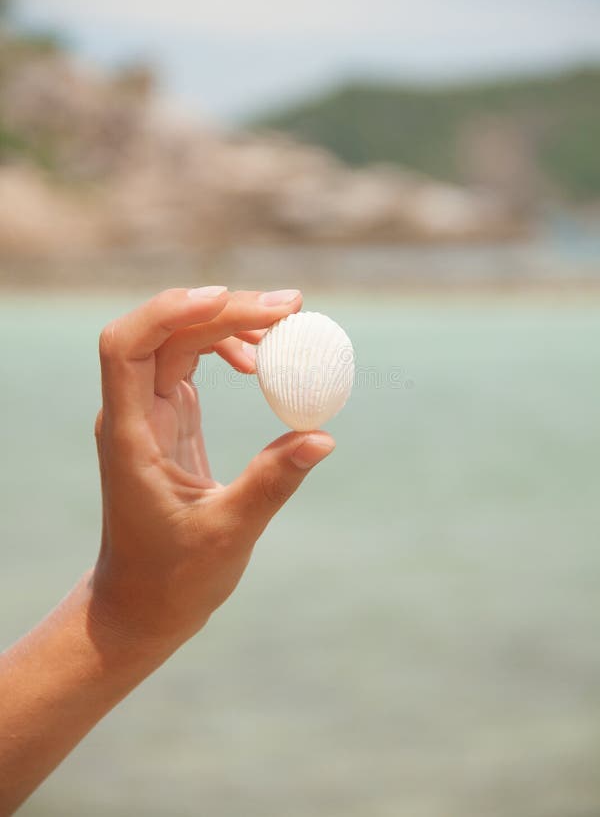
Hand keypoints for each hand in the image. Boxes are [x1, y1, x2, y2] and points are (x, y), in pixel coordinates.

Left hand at [91, 286, 334, 652]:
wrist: (142, 602)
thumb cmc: (173, 578)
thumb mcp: (228, 534)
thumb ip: (271, 482)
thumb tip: (323, 436)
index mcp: (130, 435)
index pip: (127, 346)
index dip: (170, 311)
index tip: (227, 301)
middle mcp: (132, 412)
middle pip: (166, 332)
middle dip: (223, 309)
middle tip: (291, 308)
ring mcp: (148, 412)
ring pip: (180, 340)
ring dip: (229, 323)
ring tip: (285, 327)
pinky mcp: (168, 418)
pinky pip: (192, 362)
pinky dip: (227, 348)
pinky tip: (259, 361)